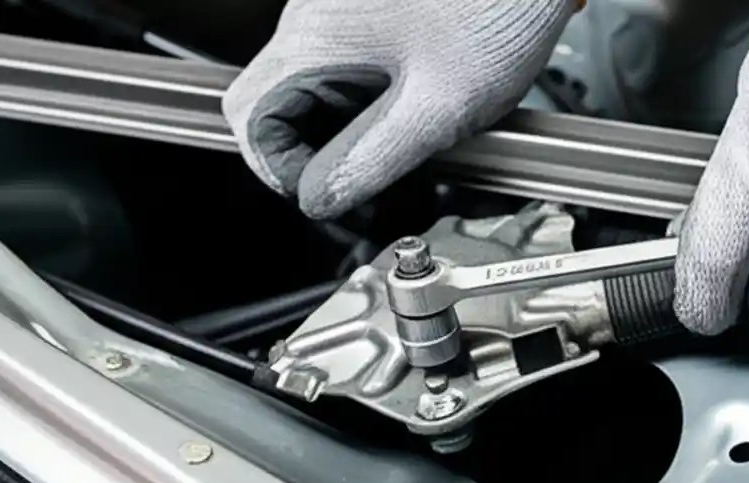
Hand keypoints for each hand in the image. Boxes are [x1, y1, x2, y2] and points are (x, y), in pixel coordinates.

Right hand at [224, 0, 576, 218]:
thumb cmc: (498, 14)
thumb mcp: (436, 110)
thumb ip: (371, 162)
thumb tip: (322, 199)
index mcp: (316, 40)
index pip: (250, 118)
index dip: (280, 168)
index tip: (324, 191)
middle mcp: (314, 19)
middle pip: (272, 105)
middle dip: (307, 153)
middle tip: (357, 179)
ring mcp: (338, 14)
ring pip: (307, 91)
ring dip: (340, 131)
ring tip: (398, 144)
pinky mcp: (366, 17)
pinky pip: (341, 72)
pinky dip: (363, 106)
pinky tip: (410, 115)